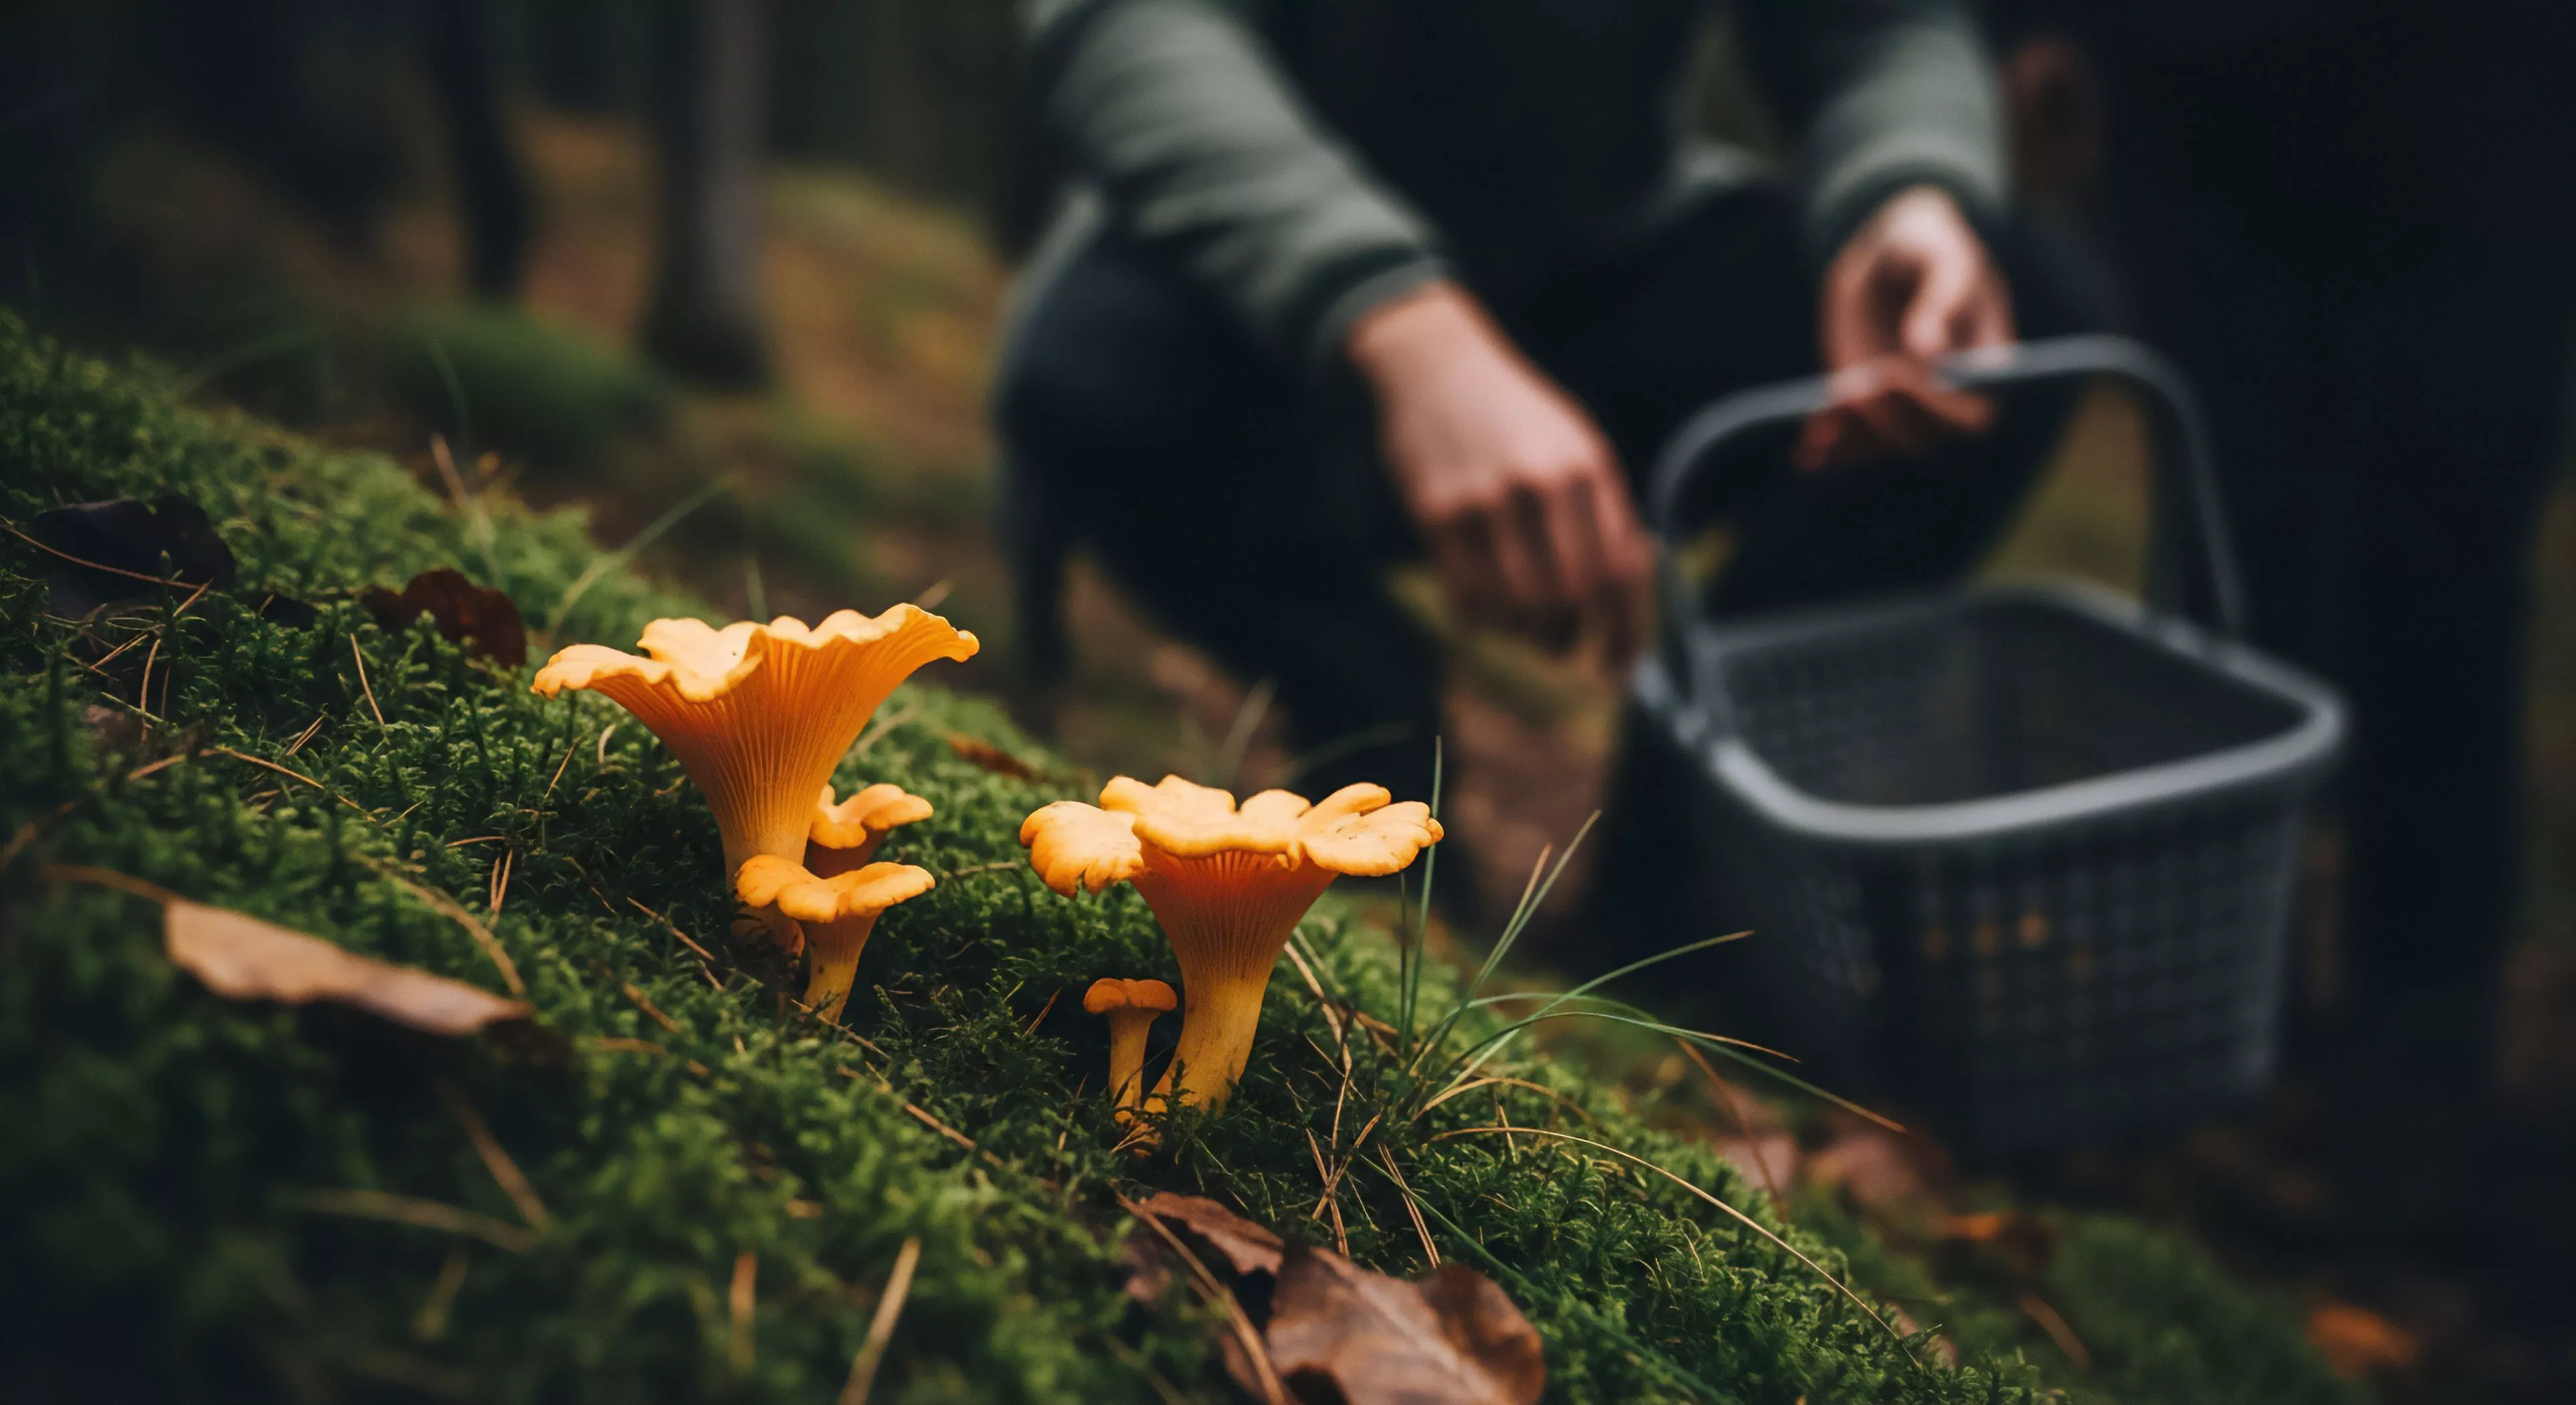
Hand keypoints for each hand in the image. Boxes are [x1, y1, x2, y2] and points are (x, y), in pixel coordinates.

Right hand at [1348, 281, 1650, 656]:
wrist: (1433, 364)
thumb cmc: (1514, 415)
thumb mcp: (1574, 445)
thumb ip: (1604, 510)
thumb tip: (1631, 587)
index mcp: (1586, 467)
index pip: (1619, 571)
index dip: (1626, 630)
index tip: (1622, 664)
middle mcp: (1539, 484)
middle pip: (1570, 598)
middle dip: (1571, 638)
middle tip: (1565, 646)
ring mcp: (1483, 500)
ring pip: (1516, 607)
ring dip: (1525, 632)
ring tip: (1524, 623)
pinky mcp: (1434, 513)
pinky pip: (1466, 596)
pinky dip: (1481, 617)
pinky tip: (1485, 605)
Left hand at [1800, 185, 2015, 469]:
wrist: (1893, 258)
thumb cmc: (1932, 252)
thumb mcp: (1943, 261)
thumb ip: (1942, 300)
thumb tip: (1930, 351)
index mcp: (1983, 370)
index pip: (1974, 413)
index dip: (1942, 408)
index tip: (1905, 377)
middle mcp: (1948, 401)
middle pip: (1923, 434)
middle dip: (1889, 416)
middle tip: (1856, 390)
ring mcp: (1907, 408)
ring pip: (1882, 441)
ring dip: (1852, 438)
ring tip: (1822, 423)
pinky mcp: (1870, 409)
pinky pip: (1852, 437)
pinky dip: (1829, 446)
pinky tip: (1805, 453)